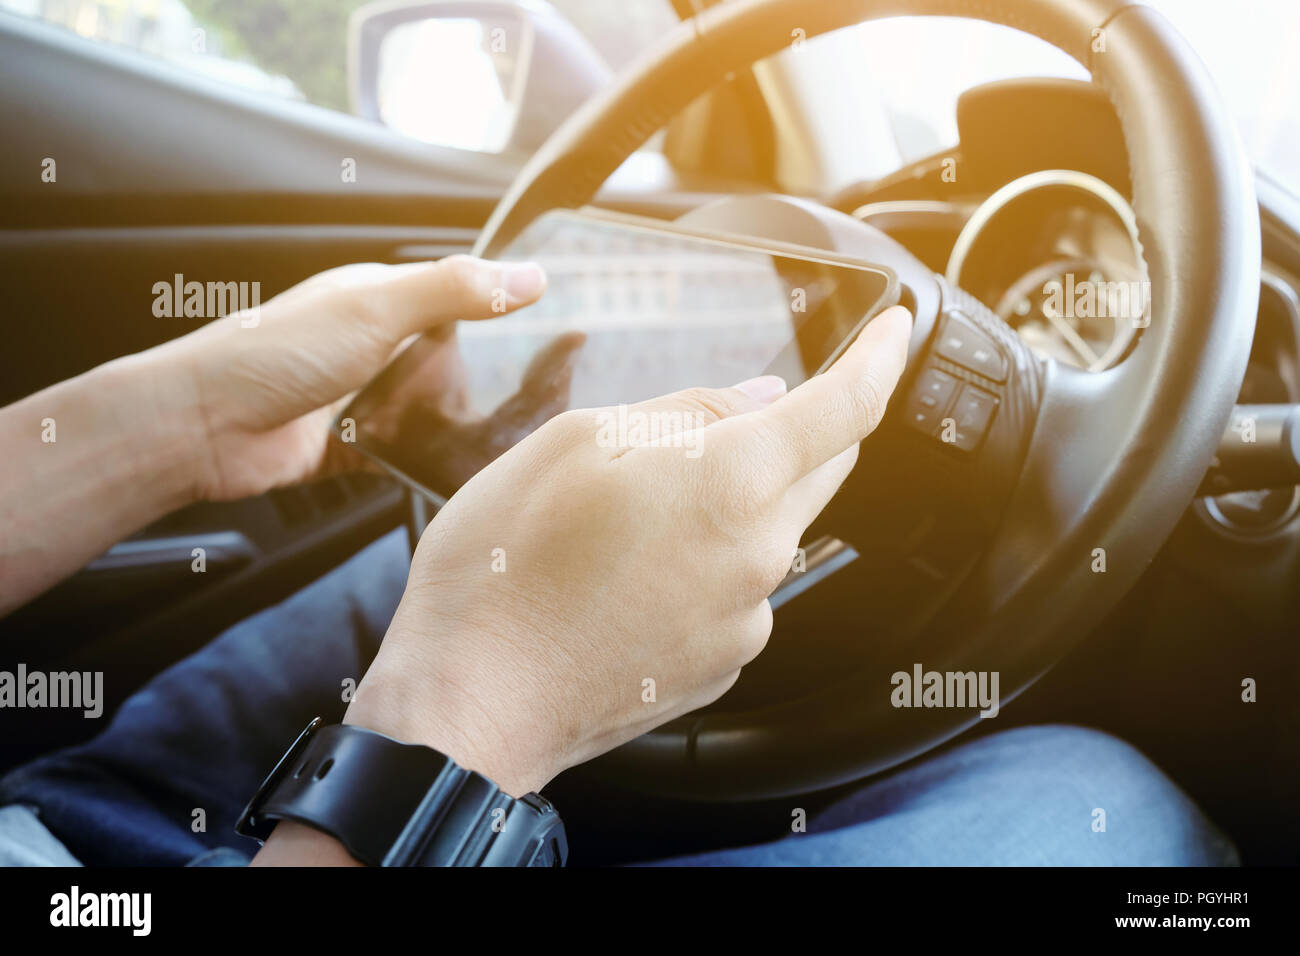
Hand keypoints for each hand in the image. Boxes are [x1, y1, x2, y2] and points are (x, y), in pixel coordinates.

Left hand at [164, 256, 546, 501]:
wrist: (204, 429)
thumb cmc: (273, 355)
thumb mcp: (375, 310)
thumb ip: (452, 292)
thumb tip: (531, 277)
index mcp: (377, 299)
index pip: (454, 293)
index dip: (502, 304)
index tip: (558, 321)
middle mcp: (372, 345)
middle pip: (448, 355)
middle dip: (490, 370)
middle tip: (549, 387)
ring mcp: (362, 397)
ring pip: (431, 407)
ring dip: (460, 418)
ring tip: (515, 432)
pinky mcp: (353, 448)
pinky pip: (407, 453)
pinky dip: (430, 459)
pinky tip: (461, 467)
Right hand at [344, 306, 913, 796]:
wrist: (471, 705)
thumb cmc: (503, 571)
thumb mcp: (575, 444)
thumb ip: (682, 413)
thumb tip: (756, 401)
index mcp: (730, 483)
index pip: (846, 409)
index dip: (878, 360)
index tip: (893, 333)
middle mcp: (758, 556)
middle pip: (821, 470)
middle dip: (799, 428)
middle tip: (732, 415)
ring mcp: (744, 620)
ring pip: (771, 531)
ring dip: (734, 501)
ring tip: (632, 513)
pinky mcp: (720, 664)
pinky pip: (739, 590)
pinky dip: (708, 561)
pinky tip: (631, 570)